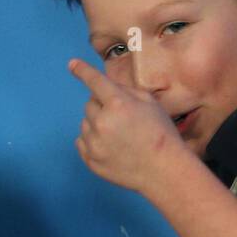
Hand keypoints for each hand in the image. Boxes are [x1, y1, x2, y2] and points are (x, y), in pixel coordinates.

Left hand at [68, 57, 193, 194]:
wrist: (164, 171)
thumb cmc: (162, 134)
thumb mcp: (150, 103)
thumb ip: (126, 91)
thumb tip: (107, 87)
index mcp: (117, 104)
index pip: (94, 82)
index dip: (82, 71)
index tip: (72, 65)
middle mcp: (101, 123)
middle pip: (89, 105)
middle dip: (102, 107)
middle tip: (122, 119)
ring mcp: (94, 144)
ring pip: (84, 124)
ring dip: (96, 124)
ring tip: (119, 136)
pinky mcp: (91, 161)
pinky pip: (81, 142)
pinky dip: (91, 141)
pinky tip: (110, 146)